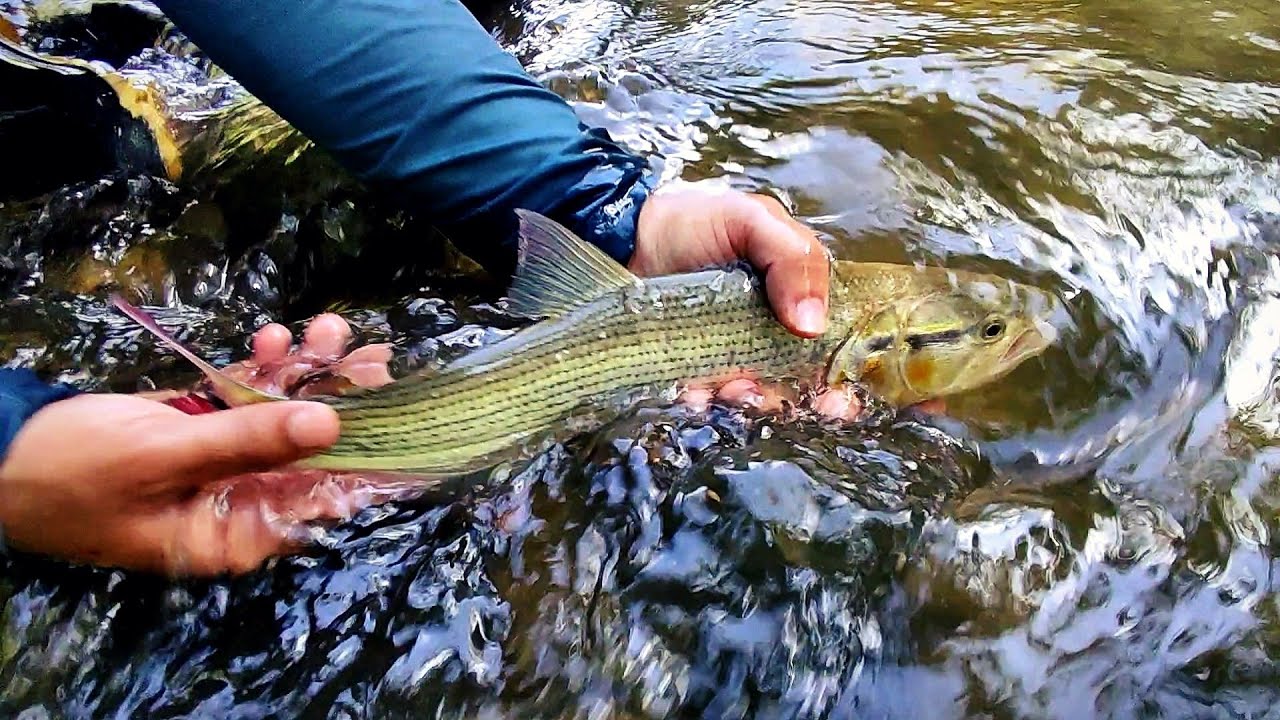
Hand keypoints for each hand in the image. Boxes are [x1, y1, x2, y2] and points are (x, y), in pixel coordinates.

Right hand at [0, 315, 397, 576]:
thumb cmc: (76, 473)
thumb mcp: (166, 458)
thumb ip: (249, 441)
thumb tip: (331, 422)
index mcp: (237, 532)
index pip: (324, 500)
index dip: (371, 457)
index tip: (407, 414)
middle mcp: (239, 501)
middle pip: (312, 449)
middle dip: (343, 397)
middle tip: (374, 355)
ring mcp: (220, 460)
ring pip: (282, 414)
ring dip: (305, 371)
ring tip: (328, 329)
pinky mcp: (198, 426)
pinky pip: (246, 397)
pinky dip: (261, 368)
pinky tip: (275, 338)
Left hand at [631, 179, 858, 419]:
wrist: (628, 234)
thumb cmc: (696, 221)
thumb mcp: (753, 220)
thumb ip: (793, 259)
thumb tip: (812, 325)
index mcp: (795, 300)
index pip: (830, 348)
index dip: (837, 380)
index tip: (838, 402)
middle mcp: (766, 334)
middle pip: (792, 384)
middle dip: (790, 400)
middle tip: (774, 395)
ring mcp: (726, 355)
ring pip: (749, 397)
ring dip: (745, 401)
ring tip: (730, 387)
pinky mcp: (688, 369)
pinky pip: (701, 399)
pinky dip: (702, 401)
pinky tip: (693, 390)